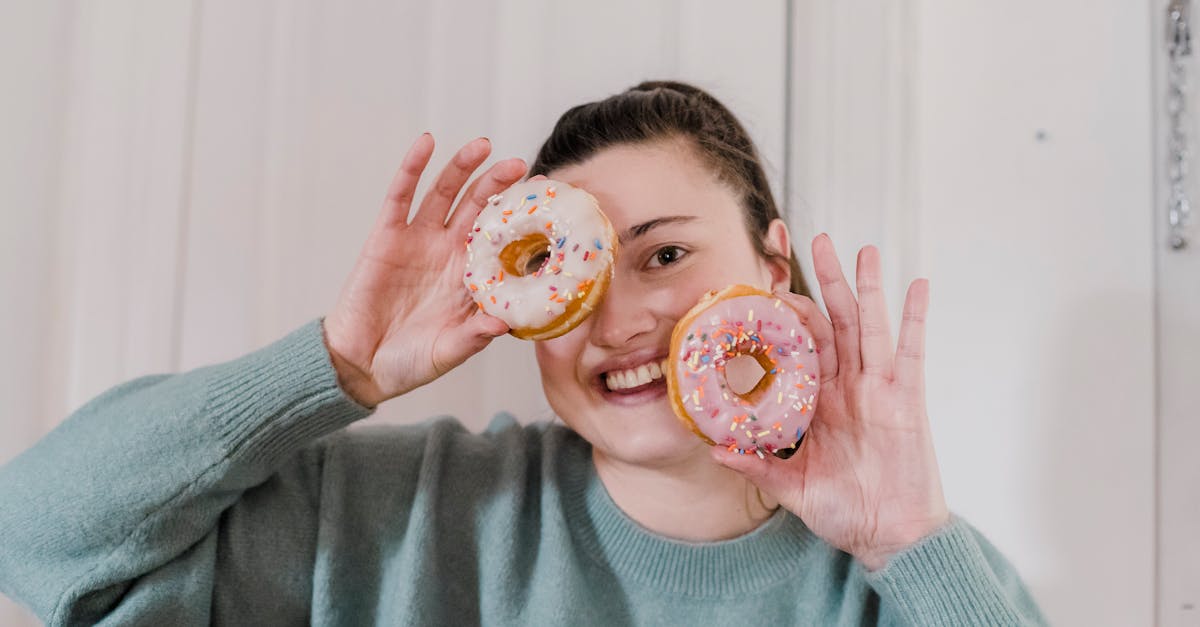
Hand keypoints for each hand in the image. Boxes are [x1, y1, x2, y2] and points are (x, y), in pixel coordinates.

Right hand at [323, 134, 526, 406]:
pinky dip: (412, 167)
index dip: (524, 222)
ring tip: (484, 145)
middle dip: (500, 185)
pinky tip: (427, 143)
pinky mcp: (386, 236)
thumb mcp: (448, 352)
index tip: (550, 204)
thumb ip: (474, 336)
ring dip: (463, 168)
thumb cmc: (409, 363)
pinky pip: (401, 195)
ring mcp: (419, 241)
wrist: (359, 366)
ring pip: (445, 194)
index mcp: (472, 280)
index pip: (504, 242)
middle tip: (521, 165)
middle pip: (479, 209)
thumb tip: (505, 323)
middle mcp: (449, 254)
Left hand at [713, 234, 948, 570]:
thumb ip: (756, 463)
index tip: (768, 285)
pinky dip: (915, 319)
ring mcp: (880, 390)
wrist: (890, 537)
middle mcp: (849, 387)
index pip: (802, 345)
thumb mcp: (791, 485)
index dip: (788, 315)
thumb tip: (713, 448)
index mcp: (820, 401)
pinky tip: (917, 285)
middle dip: (826, 281)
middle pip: (836, 322)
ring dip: (867, 288)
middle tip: (816, 239)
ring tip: (863, 249)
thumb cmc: (844, 511)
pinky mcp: (907, 401)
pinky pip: (912, 352)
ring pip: (871, 327)